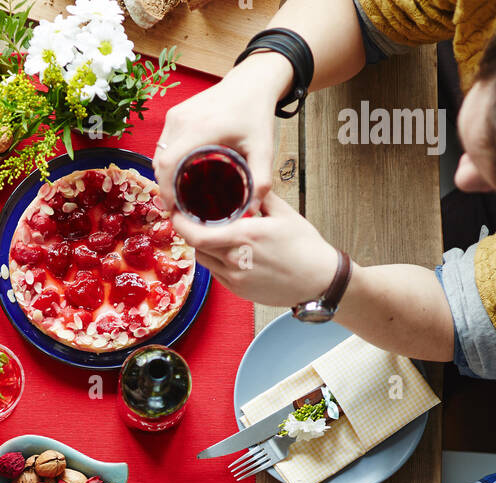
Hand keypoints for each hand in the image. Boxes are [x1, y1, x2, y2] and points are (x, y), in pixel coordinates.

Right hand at [154, 54, 291, 213]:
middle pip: (160, 163)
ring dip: (165, 176)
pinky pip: (163, 144)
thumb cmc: (256, 114)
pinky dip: (167, 162)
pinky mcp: (174, 113)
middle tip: (179, 208)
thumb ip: (261, 180)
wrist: (251, 82)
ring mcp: (175, 115)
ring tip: (179, 193)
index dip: (166, 191)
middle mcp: (182, 120)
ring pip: (159, 154)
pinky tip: (180, 174)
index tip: (173, 211)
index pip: (169, 164)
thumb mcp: (263, 148)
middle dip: (165, 188)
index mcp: (200, 128)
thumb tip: (253, 209)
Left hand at [174, 191, 338, 310]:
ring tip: (207, 233)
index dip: (181, 223)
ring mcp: (235, 278)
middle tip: (189, 218)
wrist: (318, 281)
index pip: (197, 233)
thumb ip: (260, 196)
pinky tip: (223, 249)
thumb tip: (247, 178)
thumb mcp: (284, 213)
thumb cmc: (305, 246)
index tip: (176, 211)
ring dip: (201, 247)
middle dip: (189, 232)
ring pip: (204, 261)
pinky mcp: (239, 291)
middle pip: (196, 247)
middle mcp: (235, 259)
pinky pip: (216, 274)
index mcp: (244, 236)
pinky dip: (214, 260)